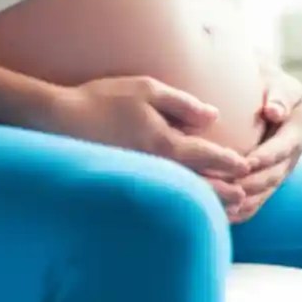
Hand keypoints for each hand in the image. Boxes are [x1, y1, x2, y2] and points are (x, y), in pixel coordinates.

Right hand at [41, 76, 250, 204]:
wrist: (56, 123)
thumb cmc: (101, 101)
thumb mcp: (146, 89)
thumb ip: (182, 103)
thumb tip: (212, 116)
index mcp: (165, 143)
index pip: (206, 155)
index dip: (228, 161)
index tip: (245, 166)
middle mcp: (156, 167)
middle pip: (199, 184)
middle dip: (224, 192)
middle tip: (245, 199)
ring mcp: (141, 180)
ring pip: (181, 197)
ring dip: (205, 204)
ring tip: (223, 212)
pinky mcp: (126, 186)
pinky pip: (160, 199)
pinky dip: (179, 206)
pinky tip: (185, 209)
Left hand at [228, 66, 301, 222]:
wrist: (270, 96)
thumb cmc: (269, 83)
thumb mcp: (279, 83)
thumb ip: (279, 95)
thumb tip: (274, 111)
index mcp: (298, 130)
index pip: (282, 148)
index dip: (265, 157)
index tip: (245, 163)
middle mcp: (291, 156)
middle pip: (272, 176)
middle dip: (248, 184)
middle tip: (223, 187)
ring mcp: (280, 171)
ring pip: (264, 193)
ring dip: (242, 201)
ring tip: (218, 205)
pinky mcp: (267, 182)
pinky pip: (256, 202)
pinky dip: (240, 211)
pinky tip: (220, 216)